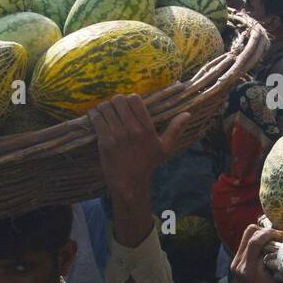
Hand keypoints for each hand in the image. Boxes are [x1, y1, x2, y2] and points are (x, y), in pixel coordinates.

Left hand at [88, 96, 189, 245]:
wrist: (130, 183)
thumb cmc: (148, 163)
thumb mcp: (165, 147)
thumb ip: (176, 129)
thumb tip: (188, 114)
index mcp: (147, 128)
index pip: (135, 99)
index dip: (129, 99)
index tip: (128, 106)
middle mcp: (132, 129)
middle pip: (118, 100)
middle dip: (115, 102)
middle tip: (115, 108)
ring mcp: (117, 135)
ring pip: (106, 108)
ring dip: (104, 107)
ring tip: (105, 112)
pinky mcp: (104, 141)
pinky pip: (97, 119)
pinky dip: (95, 115)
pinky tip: (97, 117)